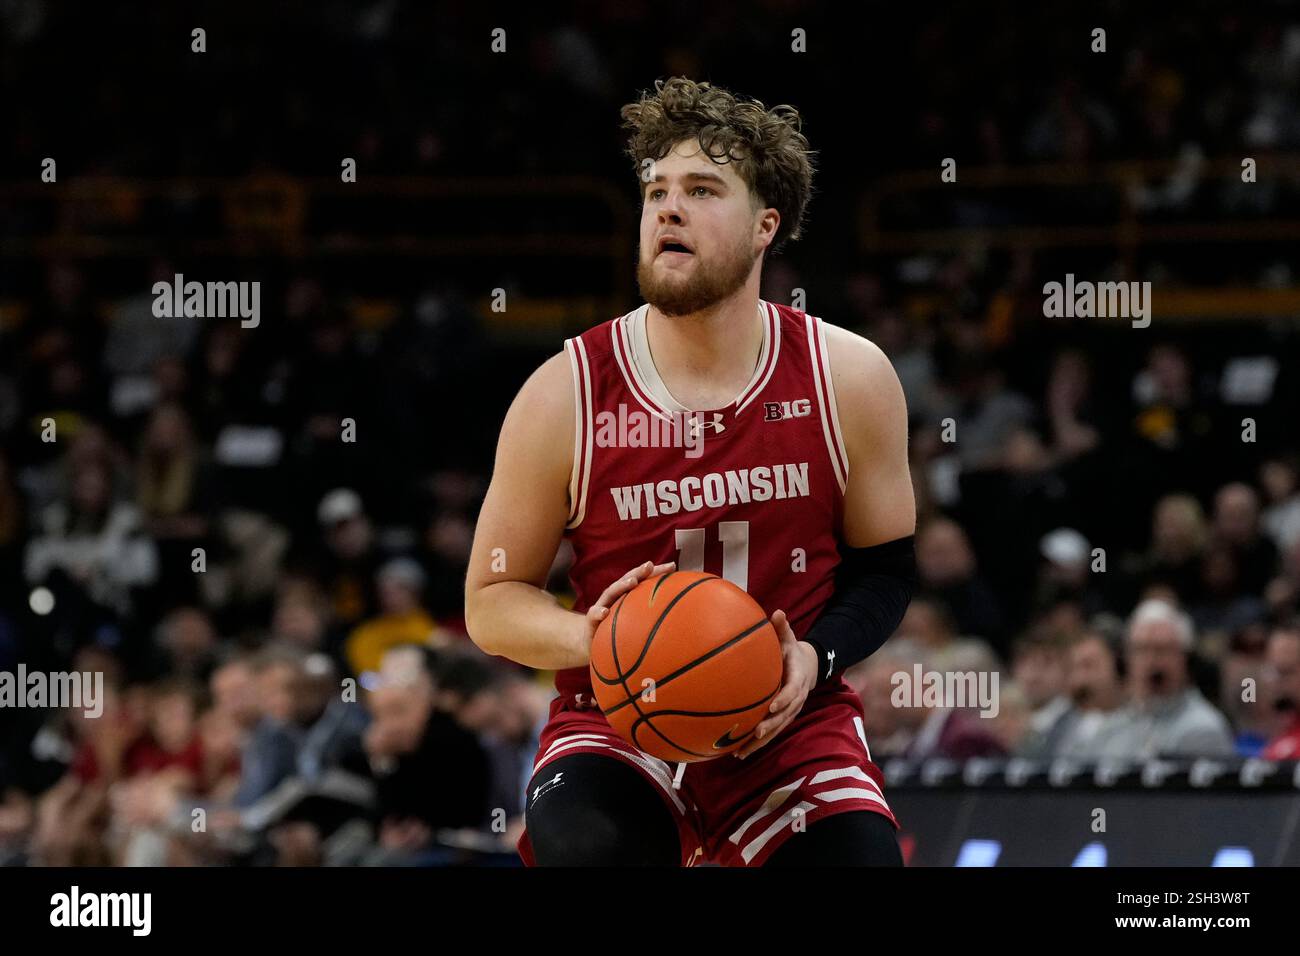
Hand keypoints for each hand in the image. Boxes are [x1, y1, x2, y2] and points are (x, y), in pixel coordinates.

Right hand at [580, 560, 675, 656]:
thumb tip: (683, 623)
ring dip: (621, 585)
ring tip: (632, 581)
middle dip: (639, 571)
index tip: (672, 566)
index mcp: (627, 596)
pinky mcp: (591, 621)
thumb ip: (653, 620)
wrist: (591, 643)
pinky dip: (598, 612)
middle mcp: (615, 598)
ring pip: (611, 593)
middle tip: (650, 565)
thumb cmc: (618, 632)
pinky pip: (593, 616)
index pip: (643, 580)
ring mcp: (602, 607)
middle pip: (627, 580)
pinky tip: (605, 612)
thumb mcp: (636, 625)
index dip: (656, 572)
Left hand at [734, 610, 817, 758]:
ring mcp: (789, 712)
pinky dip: (755, 744)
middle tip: (756, 732)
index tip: (772, 705)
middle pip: (785, 716)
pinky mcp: (781, 719)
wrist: (808, 667)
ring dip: (760, 742)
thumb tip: (778, 612)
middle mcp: (795, 700)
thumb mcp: (789, 638)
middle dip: (771, 725)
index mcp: (797, 680)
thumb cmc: (792, 650)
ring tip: (741, 751)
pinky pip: (770, 733)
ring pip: (776, 729)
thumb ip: (783, 628)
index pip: (792, 692)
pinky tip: (737, 753)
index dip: (784, 699)